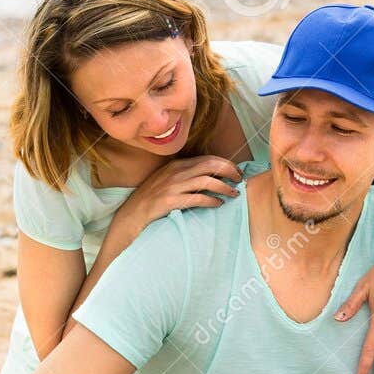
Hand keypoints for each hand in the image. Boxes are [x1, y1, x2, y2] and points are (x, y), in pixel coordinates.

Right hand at [120, 155, 242, 228]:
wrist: (133, 214)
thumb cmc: (153, 199)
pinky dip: (211, 201)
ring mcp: (173, 186)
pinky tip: (218, 204)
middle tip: (240, 179)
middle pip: (210, 165)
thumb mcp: (168, 180)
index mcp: (177, 165)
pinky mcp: (171, 201)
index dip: (225, 163)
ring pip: (207, 181)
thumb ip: (186, 176)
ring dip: (224, 187)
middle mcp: (176, 172)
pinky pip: (197, 198)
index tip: (236, 171)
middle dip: (229, 171)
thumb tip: (210, 178)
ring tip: (234, 193)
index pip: (207, 158)